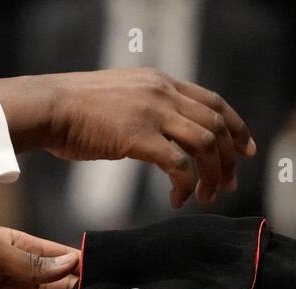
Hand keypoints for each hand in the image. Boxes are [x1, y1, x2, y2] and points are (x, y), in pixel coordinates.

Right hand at [0, 69, 255, 206]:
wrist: (49, 108)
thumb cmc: (75, 111)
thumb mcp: (121, 98)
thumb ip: (146, 109)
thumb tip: (160, 132)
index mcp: (161, 82)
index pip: (214, 102)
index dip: (236, 127)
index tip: (246, 151)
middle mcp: (163, 93)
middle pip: (216, 125)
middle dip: (229, 158)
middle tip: (226, 185)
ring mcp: (153, 112)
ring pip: (205, 144)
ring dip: (211, 175)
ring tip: (204, 197)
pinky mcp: (139, 136)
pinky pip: (179, 164)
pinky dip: (186, 185)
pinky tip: (177, 199)